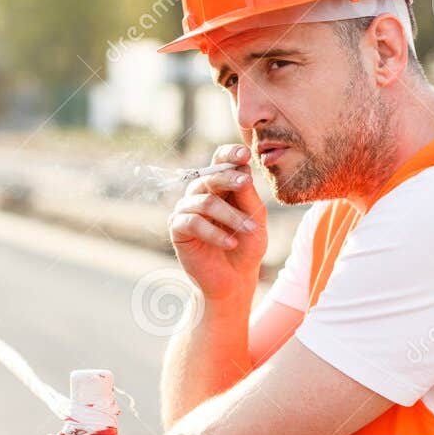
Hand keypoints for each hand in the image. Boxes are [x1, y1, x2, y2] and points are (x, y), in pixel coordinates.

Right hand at [168, 145, 265, 302]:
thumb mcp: (256, 219)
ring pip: (206, 201)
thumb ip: (248, 196)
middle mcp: (200, 193)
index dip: (229, 154)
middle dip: (230, 178)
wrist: (235, 279)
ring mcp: (186, 210)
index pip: (220, 161)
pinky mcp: (177, 228)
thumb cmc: (247, 247)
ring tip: (249, 230)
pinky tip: (230, 243)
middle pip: (210, 176)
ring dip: (230, 215)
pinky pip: (193, 222)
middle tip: (246, 184)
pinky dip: (215, 233)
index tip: (245, 154)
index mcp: (220, 186)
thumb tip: (243, 170)